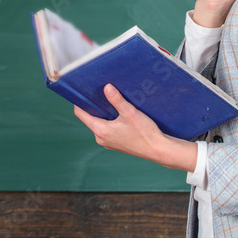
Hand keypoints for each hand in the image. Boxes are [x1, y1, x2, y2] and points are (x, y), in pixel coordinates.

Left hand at [73, 84, 197, 171]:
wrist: (157, 149)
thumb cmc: (144, 133)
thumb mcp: (130, 113)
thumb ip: (117, 100)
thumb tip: (107, 87)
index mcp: (101, 131)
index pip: (81, 114)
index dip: (79, 101)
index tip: (82, 90)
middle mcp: (101, 138)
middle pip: (90, 118)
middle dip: (94, 105)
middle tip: (100, 91)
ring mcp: (108, 142)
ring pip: (99, 123)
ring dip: (104, 112)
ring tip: (111, 100)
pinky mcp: (115, 143)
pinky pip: (107, 129)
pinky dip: (110, 120)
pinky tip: (120, 113)